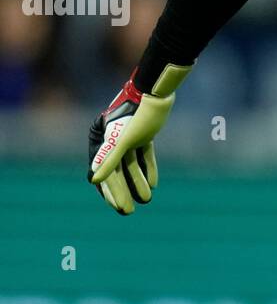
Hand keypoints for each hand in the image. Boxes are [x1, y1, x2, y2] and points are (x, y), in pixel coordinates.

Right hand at [87, 64, 191, 214]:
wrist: (156, 92)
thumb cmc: (138, 115)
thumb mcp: (124, 140)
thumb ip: (109, 159)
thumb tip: (93, 180)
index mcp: (101, 140)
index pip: (104, 172)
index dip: (110, 191)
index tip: (118, 207)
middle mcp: (111, 138)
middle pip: (116, 171)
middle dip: (123, 191)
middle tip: (129, 211)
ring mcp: (127, 136)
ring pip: (131, 165)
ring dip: (138, 182)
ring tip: (147, 199)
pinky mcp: (142, 133)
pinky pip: (143, 155)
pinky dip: (148, 168)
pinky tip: (153, 184)